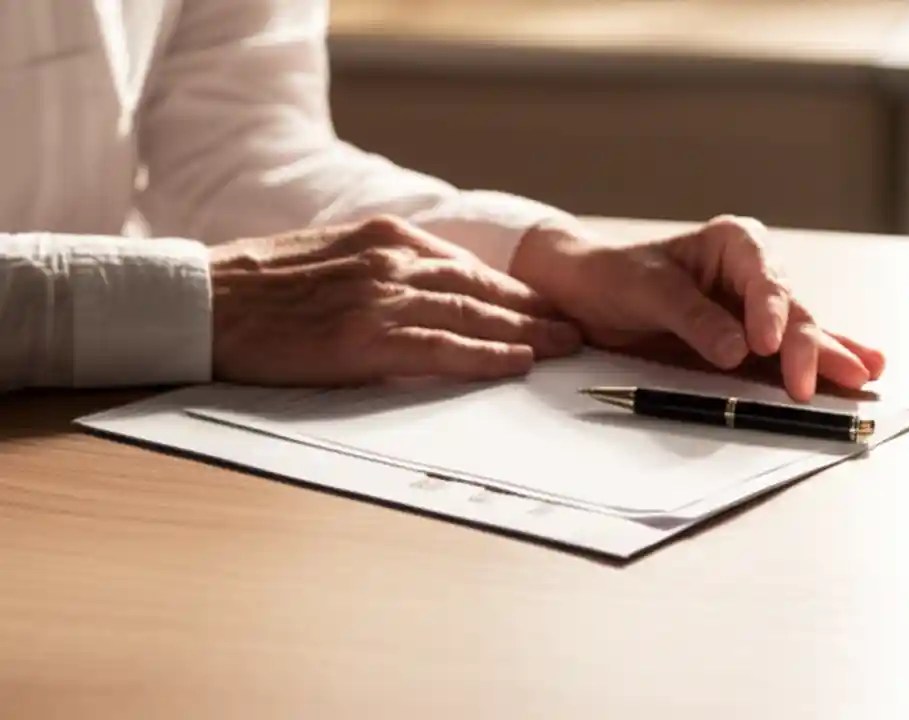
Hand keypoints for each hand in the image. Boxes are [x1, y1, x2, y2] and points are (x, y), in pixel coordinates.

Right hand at [210, 216, 581, 384]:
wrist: (201, 301)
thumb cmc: (259, 285)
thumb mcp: (331, 253)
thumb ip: (382, 264)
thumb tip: (427, 288)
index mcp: (384, 236)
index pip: (466, 264)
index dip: (511, 288)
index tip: (543, 304)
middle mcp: (390, 260)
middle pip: (482, 287)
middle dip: (534, 308)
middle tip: (574, 328)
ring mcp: (379, 297)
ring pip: (472, 314)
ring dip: (526, 331)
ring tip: (563, 347)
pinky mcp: (364, 338)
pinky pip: (441, 347)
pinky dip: (485, 354)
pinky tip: (516, 362)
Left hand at [509, 215, 883, 401]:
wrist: (587, 292)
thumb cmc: (614, 276)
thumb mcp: (646, 290)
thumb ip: (692, 318)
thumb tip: (737, 351)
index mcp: (732, 243)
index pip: (763, 276)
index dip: (770, 311)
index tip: (764, 344)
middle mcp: (753, 273)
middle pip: (791, 310)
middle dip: (807, 346)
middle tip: (807, 385)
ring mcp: (756, 309)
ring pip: (801, 332)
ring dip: (831, 354)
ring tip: (865, 375)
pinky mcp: (751, 341)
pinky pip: (789, 352)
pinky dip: (821, 361)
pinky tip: (859, 368)